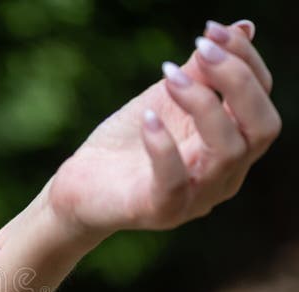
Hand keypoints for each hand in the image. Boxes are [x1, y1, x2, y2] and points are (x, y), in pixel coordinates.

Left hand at [47, 20, 280, 240]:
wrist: (81, 189)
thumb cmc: (127, 145)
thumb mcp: (164, 100)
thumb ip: (200, 72)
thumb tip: (242, 28)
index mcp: (231, 146)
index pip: (261, 101)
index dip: (245, 61)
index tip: (212, 30)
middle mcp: (224, 176)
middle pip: (261, 128)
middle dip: (238, 81)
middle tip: (200, 50)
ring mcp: (196, 198)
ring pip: (227, 152)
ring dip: (203, 104)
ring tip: (168, 76)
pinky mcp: (160, 211)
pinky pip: (174, 180)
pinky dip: (163, 145)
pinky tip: (148, 117)